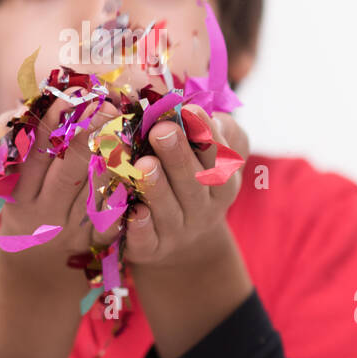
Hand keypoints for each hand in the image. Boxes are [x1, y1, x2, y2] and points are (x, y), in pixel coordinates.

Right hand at [0, 90, 124, 279]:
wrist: (35, 262)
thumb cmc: (24, 200)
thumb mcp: (7, 174)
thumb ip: (12, 138)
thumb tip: (22, 106)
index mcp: (19, 194)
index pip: (35, 154)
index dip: (53, 124)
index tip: (71, 96)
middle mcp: (45, 214)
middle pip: (68, 173)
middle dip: (88, 138)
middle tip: (108, 108)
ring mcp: (73, 230)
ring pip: (96, 193)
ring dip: (114, 161)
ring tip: (128, 130)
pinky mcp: (98, 242)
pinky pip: (116, 216)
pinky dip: (127, 192)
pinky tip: (140, 167)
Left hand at [123, 104, 248, 271]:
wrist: (181, 242)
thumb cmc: (190, 180)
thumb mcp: (212, 156)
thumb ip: (215, 131)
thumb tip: (204, 107)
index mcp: (223, 181)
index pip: (220, 157)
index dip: (206, 135)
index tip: (190, 110)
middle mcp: (203, 209)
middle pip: (195, 183)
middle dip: (179, 155)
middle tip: (162, 130)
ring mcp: (177, 232)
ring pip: (169, 211)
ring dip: (157, 188)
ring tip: (144, 164)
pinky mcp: (151, 251)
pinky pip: (147, 242)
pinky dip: (140, 229)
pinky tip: (133, 212)